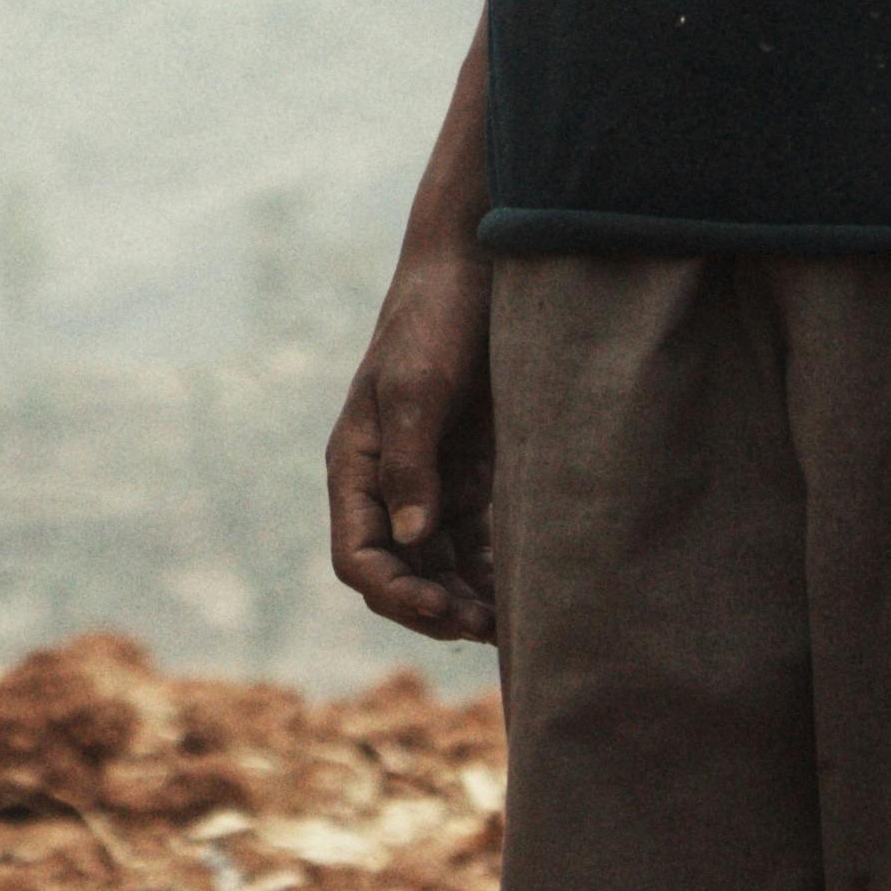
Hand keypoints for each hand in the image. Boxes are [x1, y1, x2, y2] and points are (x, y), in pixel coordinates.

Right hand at [326, 240, 500, 642]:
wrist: (481, 263)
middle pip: (401, 574)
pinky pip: (479, 544)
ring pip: (442, 568)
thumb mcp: (417, 386)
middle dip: (437, 609)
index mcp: (357, 465)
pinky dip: (498, 573)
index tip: (444, 610)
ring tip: (519, 624)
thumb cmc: (436, 317)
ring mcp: (434, 482)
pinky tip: (533, 590)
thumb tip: (411, 538)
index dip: (396, 594)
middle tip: (489, 627)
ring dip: (470, 601)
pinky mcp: (476, 475)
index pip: (358, 556)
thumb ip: (409, 465)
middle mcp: (390, 484)